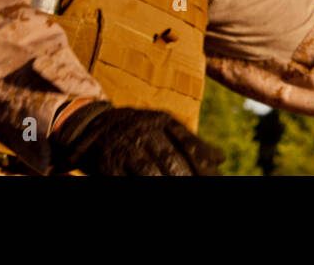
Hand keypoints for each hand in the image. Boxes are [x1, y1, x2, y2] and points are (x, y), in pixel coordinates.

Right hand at [52, 104, 223, 175]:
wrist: (91, 124)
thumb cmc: (138, 129)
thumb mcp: (163, 128)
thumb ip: (191, 143)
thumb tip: (222, 159)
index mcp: (162, 121)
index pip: (187, 143)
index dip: (202, 163)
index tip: (214, 178)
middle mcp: (144, 132)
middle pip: (170, 159)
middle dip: (185, 177)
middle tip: (197, 187)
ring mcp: (125, 148)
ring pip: (149, 172)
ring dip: (165, 183)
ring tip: (180, 192)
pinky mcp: (108, 164)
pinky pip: (126, 179)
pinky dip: (138, 186)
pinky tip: (149, 189)